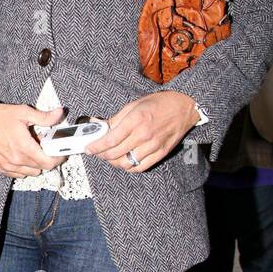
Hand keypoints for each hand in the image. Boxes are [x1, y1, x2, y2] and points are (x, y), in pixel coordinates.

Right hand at [0, 103, 65, 177]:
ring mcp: (8, 166)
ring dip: (37, 164)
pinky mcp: (1, 168)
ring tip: (34, 150)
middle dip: (48, 158)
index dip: (58, 158)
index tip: (60, 151)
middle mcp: (16, 160)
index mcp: (23, 146)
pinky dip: (25, 168)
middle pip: (42, 168)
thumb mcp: (22, 112)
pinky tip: (22, 155)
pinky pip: (19, 174)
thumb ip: (43, 117)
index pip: (48, 162)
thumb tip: (59, 113)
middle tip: (46, 145)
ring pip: (32, 173)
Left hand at [84, 91, 198, 170]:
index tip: (89, 149)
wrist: (184, 107)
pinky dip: (129, 167)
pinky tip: (124, 162)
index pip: (110, 139)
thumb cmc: (159, 104)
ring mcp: (153, 146)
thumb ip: (115, 119)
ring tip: (109, 157)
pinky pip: (140, 167)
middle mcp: (144, 134)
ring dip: (114, 163)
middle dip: (102, 155)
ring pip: (126, 163)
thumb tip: (98, 126)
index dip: (96, 146)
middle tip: (97, 152)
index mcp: (136, 120)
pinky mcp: (160, 153)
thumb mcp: (134, 105)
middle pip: (116, 153)